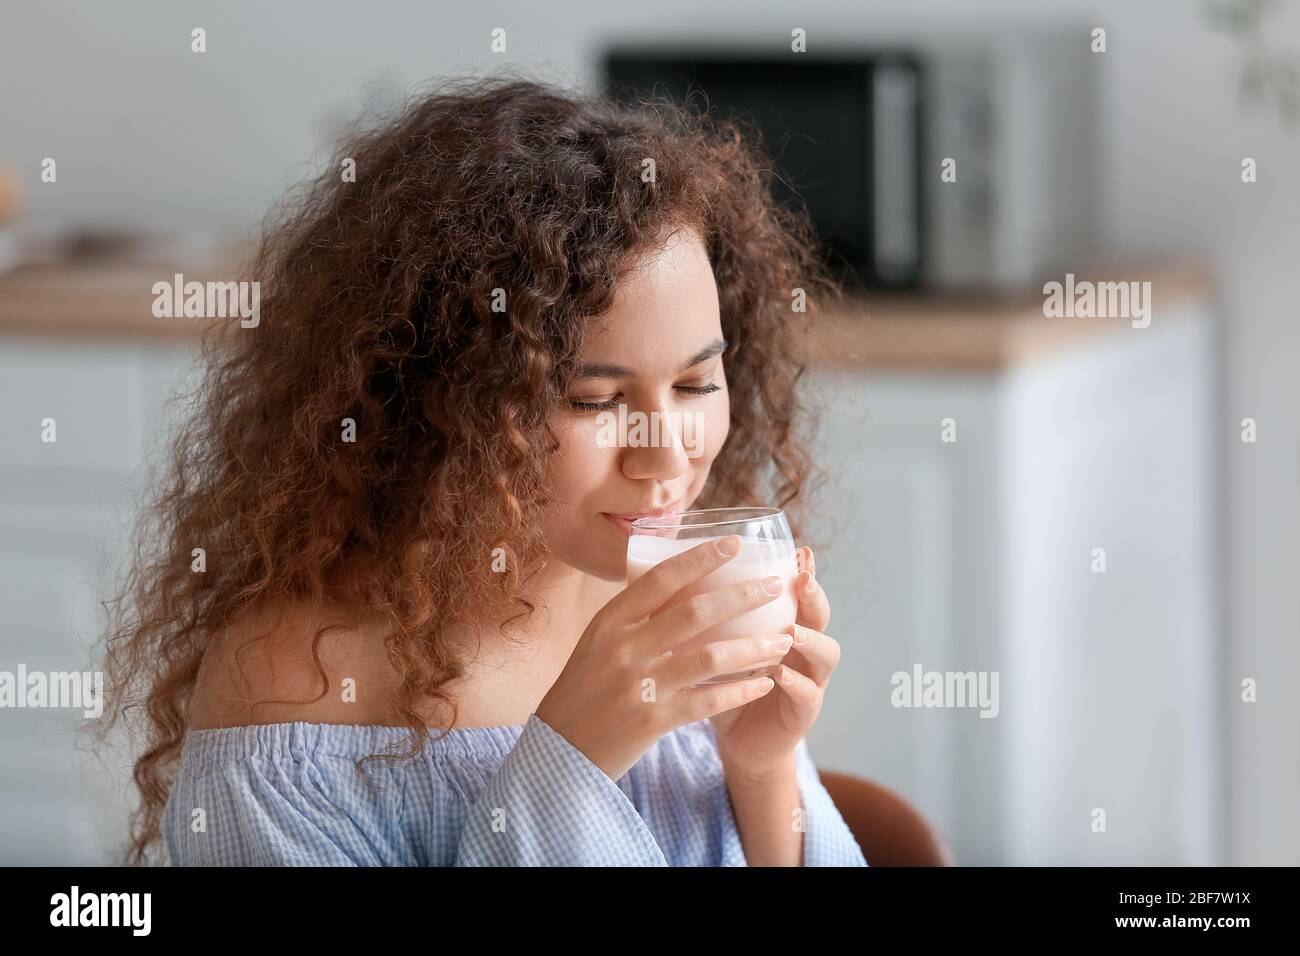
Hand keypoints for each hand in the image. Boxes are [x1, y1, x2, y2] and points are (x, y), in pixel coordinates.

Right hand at [536, 535, 785, 780]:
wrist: (560, 750)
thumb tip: (682, 586)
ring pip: (710, 657)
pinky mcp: (653, 720)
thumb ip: (635, 619)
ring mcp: (639, 685)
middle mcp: (625, 648)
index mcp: (610, 621)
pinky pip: (708, 701)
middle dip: (742, 596)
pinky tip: (764, 683)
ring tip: (783, 640)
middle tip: (774, 587)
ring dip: (753, 647)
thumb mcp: (599, 643)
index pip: (662, 578)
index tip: (735, 544)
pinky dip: (740, 690)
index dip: (701, 558)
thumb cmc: (584, 689)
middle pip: (695, 612)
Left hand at [709, 546, 841, 779]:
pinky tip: (780, 675)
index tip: (798, 550)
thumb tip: (667, 572)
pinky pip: (807, 696)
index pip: (799, 592)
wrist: (739, 741)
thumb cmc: (724, 686)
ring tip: (792, 631)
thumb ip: (706, 616)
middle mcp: (803, 649)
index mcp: (784, 625)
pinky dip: (795, 683)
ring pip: (826, 653)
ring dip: (811, 639)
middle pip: (820, 615)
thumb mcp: (717, 645)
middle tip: (801, 580)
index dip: (802, 571)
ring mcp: (809, 680)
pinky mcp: (802, 714)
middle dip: (814, 596)